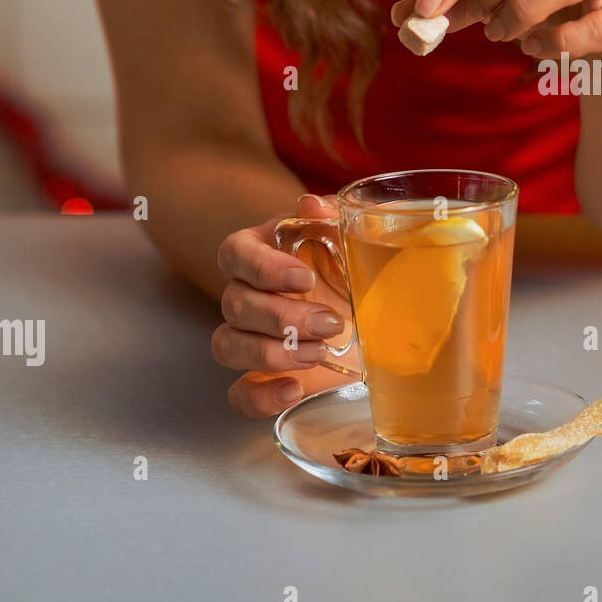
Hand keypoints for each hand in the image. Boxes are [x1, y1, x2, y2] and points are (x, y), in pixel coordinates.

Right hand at [213, 193, 353, 417]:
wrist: (373, 310)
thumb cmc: (354, 265)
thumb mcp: (353, 236)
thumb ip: (333, 216)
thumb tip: (310, 204)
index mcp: (261, 252)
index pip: (236, 254)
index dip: (263, 268)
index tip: (304, 278)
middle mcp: (247, 294)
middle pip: (234, 305)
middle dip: (281, 317)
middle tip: (331, 323)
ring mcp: (251, 338)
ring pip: (227, 346)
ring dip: (271, 353)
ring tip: (318, 353)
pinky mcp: (264, 378)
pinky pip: (239, 395)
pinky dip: (260, 397)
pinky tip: (292, 390)